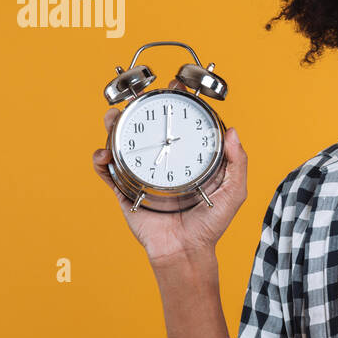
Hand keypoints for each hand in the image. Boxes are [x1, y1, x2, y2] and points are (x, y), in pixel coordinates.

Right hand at [92, 78, 247, 264]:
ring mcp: (142, 173)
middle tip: (139, 99)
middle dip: (138, 107)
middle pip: (146, 126)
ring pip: (122, 142)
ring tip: (114, 120)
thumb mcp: (233, 192)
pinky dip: (100, 159)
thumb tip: (233, 132)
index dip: (177, 102)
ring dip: (113, 126)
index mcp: (188, 157)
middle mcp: (163, 161)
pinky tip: (104, 154)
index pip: (180, 123)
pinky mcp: (125, 189)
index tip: (177, 86)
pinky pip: (106, 171)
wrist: (186, 251)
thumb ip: (237, 163)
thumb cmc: (211, 224)